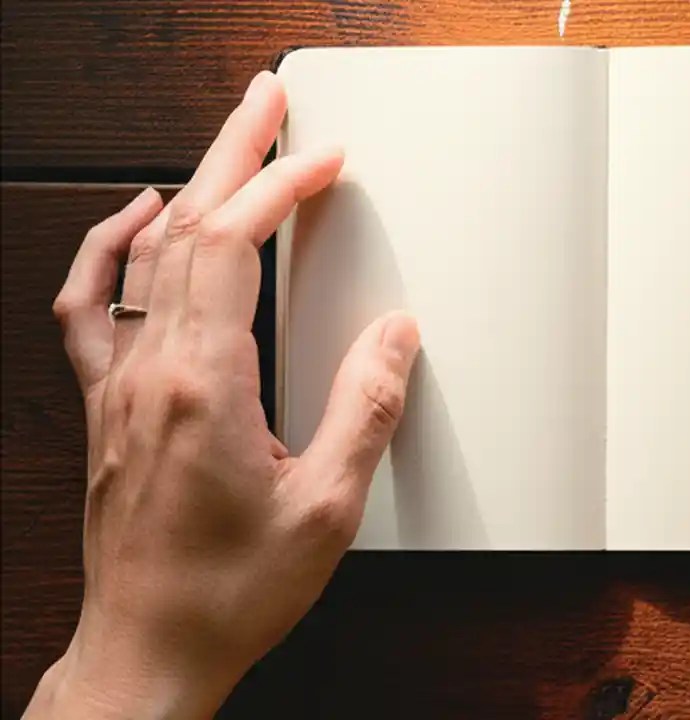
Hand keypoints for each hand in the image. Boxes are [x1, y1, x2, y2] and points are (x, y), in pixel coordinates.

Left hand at [26, 72, 418, 718]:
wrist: (148, 650)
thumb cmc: (228, 592)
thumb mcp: (327, 508)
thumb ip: (365, 409)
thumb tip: (393, 336)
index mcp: (201, 387)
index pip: (230, 246)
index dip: (277, 186)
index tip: (322, 159)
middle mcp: (146, 373)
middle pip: (183, 226)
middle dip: (232, 151)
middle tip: (267, 99)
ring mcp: (116, 385)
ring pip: (140, 254)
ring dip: (186, 186)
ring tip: (222, 144)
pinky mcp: (106, 405)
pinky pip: (90, 302)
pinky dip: (109, 247)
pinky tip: (136, 222)